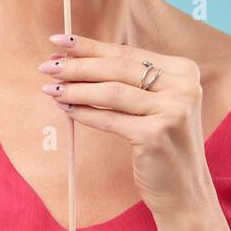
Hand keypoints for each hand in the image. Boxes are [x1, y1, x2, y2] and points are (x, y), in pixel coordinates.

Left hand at [38, 33, 217, 220]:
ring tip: (50, 89)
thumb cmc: (162, 143)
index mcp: (183, 71)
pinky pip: (109, 119)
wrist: (184, 189)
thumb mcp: (154, 103)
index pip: (127, 52)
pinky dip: (84, 113)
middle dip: (77, 66)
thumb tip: (70, 57)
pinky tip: (66, 109)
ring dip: (75, 89)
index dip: (90, 46)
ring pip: (110, 92)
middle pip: (117, 69)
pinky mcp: (156, 135)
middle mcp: (184, 87)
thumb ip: (125, 80)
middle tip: (46, 66)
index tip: (58, 40)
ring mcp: (172, 111)